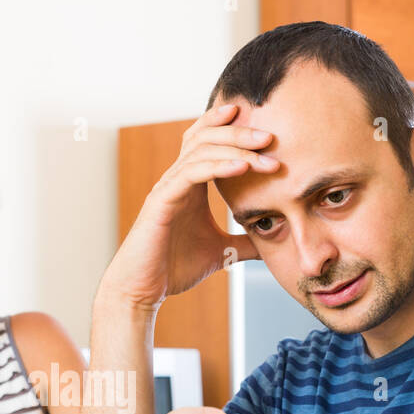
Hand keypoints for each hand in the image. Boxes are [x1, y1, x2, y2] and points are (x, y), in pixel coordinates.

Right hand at [102, 102, 277, 308]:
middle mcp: (176, 180)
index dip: (227, 125)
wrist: (143, 289)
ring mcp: (167, 188)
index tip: (259, 123)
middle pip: (205, 137)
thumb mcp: (221, 252)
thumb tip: (270, 244)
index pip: (206, 141)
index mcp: (189, 185)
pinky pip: (191, 173)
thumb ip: (244, 243)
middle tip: (270, 136)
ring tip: (264, 151)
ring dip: (234, 147)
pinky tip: (242, 165)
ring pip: (200, 150)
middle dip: (238, 132)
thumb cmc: (173, 268)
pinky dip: (218, 166)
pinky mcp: (161, 201)